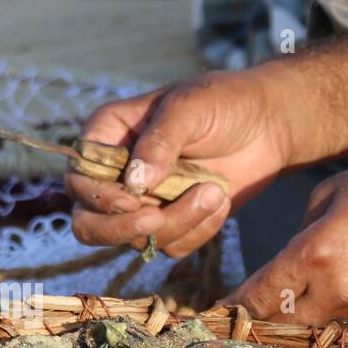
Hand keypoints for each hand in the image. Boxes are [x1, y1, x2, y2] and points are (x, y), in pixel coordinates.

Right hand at [67, 70, 290, 256]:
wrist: (269, 123)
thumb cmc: (224, 102)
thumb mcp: (190, 108)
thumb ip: (160, 141)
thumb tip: (134, 182)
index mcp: (108, 136)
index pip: (79, 179)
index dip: (98, 196)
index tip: (134, 197)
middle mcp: (116, 174)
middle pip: (89, 224)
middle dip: (121, 229)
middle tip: (155, 221)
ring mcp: (142, 203)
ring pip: (135, 239)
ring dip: (177, 222)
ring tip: (214, 190)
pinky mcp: (171, 223)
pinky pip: (170, 246)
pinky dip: (198, 230)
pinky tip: (219, 199)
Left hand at [224, 160, 347, 326]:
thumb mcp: (329, 195)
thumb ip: (298, 236)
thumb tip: (284, 265)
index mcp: (315, 255)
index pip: (256, 298)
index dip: (230, 311)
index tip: (212, 317)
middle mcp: (339, 291)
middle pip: (279, 326)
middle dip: (256, 326)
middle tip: (237, 324)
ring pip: (314, 331)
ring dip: (294, 326)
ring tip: (277, 319)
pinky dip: (332, 319)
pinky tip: (326, 307)